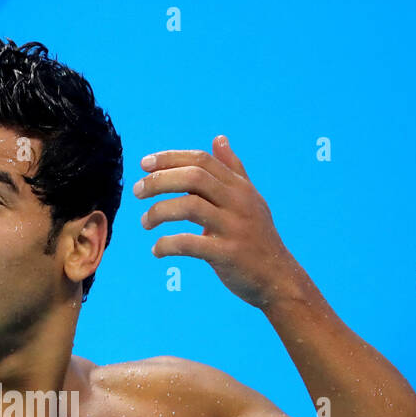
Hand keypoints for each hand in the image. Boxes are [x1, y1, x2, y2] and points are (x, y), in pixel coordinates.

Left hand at [133, 135, 304, 307]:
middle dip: (159, 180)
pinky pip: (190, 244)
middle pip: (193, 177)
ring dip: (159, 212)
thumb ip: (233, 169)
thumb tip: (219, 139)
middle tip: (137, 191)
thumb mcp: (249, 198)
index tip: (143, 164)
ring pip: (189, 207)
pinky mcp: (227, 254)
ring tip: (145, 222)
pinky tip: (157, 250)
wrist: (278, 278)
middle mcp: (238, 202)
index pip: (202, 161)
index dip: (170, 158)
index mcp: (239, 187)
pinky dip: (167, 245)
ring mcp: (234, 227)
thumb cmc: (258, 237)